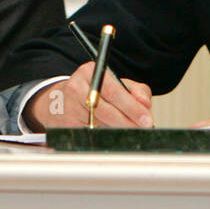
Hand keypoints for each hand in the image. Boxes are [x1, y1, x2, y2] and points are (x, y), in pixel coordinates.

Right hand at [23, 61, 153, 129]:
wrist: (63, 99)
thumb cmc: (95, 91)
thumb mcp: (116, 83)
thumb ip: (136, 91)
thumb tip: (145, 104)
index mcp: (90, 72)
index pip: (114, 91)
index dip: (132, 107)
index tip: (146, 119)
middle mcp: (76, 87)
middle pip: (106, 110)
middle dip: (128, 122)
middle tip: (142, 129)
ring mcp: (69, 107)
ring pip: (100, 125)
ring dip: (118, 130)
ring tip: (130, 131)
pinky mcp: (66, 124)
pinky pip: (91, 134)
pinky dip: (105, 137)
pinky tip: (113, 135)